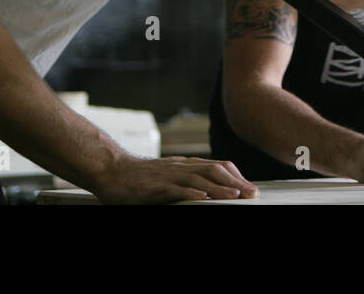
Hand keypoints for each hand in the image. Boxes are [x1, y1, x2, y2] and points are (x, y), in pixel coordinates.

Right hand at [89, 155, 258, 203]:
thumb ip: (188, 179)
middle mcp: (181, 167)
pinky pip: (175, 189)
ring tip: (236, 196)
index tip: (251, 188)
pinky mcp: (155, 187)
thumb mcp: (170, 174)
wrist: (112, 169)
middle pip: (215, 170)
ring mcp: (169, 176)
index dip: (237, 177)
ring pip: (199, 179)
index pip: (218, 167)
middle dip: (236, 182)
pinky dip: (191, 193)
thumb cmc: (140, 176)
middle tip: (252, 194)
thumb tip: (209, 189)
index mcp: (186, 165)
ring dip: (219, 188)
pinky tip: (202, 198)